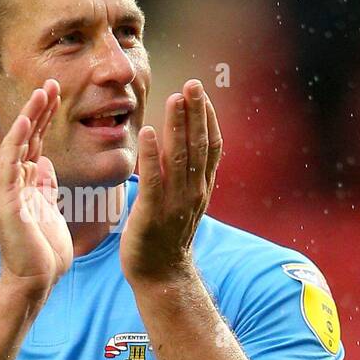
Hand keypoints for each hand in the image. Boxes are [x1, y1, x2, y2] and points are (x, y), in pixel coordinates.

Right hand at [0, 79, 72, 296]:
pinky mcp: (6, 197)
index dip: (45, 117)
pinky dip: (19, 140)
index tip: (56, 93)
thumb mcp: (49, 208)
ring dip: (31, 115)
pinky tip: (28, 119)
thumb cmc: (44, 251)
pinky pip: (12, 162)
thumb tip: (44, 163)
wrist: (35, 279)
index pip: (36, 141)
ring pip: (18, 143)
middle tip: (52, 82)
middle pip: (28, 136)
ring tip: (43, 92)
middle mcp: (14, 180)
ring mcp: (8, 188)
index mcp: (26, 182)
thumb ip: (44, 185)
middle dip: (40, 108)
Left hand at [121, 79, 221, 285]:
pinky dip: (153, 155)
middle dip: (196, 113)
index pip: (211, 145)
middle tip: (192, 85)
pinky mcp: (152, 214)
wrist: (160, 275)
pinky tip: (149, 132)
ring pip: (180, 158)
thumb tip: (181, 141)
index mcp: (201, 186)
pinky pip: (154, 180)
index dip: (207, 117)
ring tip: (174, 99)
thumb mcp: (183, 199)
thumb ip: (184, 172)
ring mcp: (175, 203)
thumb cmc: (166, 234)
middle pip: (199, 145)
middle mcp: (194, 192)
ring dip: (177, 126)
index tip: (200, 91)